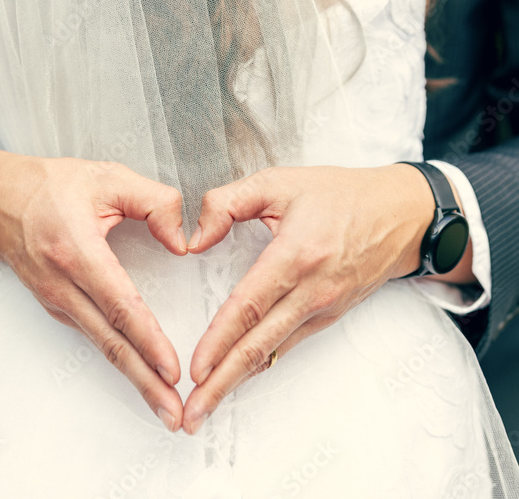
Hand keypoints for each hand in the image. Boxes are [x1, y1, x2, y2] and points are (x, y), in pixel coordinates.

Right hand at [0, 149, 187, 431]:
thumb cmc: (52, 186)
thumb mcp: (108, 177)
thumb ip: (154, 201)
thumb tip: (183, 240)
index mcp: (76, 249)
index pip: (119, 303)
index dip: (147, 338)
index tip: (171, 367)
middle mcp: (62, 284)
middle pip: (110, 341)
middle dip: (144, 381)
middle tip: (174, 414)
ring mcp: (56, 300)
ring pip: (102, 346)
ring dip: (135, 379)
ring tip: (165, 406)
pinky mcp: (58, 306)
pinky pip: (93, 336)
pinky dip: (119, 360)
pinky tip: (140, 374)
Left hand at [180, 162, 439, 434]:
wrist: (401, 213)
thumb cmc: (341, 194)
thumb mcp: (277, 181)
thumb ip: (227, 202)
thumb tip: (195, 238)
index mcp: (297, 254)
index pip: (249, 305)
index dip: (219, 340)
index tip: (196, 367)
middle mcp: (313, 289)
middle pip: (259, 344)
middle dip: (223, 382)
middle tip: (193, 412)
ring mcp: (325, 307)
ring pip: (274, 351)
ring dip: (239, 380)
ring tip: (209, 404)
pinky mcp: (331, 315)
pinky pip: (290, 343)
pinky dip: (263, 362)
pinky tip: (242, 374)